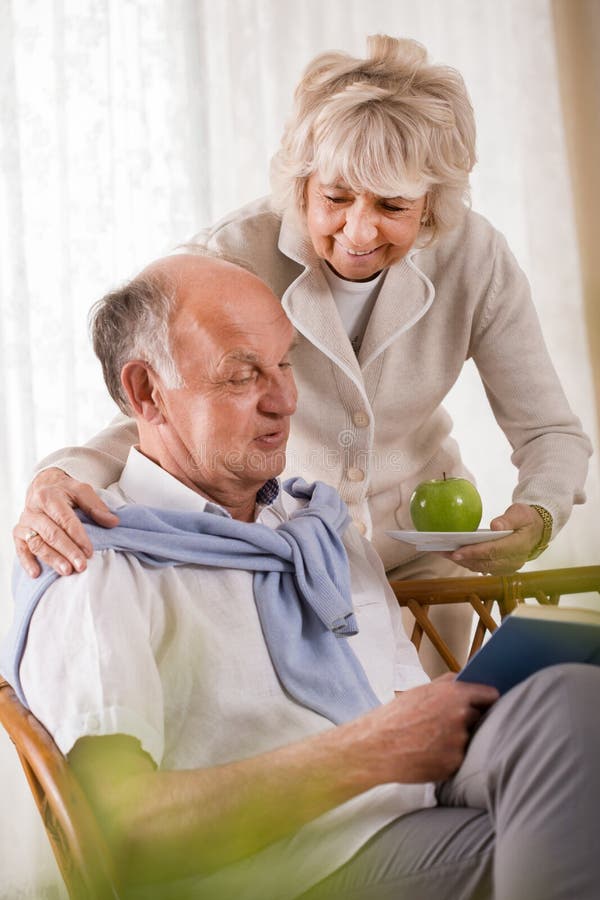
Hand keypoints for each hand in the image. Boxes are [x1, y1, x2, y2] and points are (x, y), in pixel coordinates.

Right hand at [13, 468, 118, 577]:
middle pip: (51, 534)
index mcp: (50, 497)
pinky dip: (27, 562)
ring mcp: (25, 522)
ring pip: (37, 543)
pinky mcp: (18, 532)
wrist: (43, 485)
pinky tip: (36, 574)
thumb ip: (96, 506)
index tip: (89, 552)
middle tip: (81, 566)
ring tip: (66, 571)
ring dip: (51, 559)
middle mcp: (34, 509)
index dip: (78, 537)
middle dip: (67, 551)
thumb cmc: (65, 491)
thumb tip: (113, 522)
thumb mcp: (82, 491)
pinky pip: (21, 548)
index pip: (65, 520)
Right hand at [350, 674, 498, 784]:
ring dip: (459, 741)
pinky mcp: (453, 764)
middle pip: (482, 719)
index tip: (490, 703)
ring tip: (435, 741)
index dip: (489, 700)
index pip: (490, 696)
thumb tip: (469, 681)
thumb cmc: (397, 716)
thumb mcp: (422, 690)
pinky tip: (431, 754)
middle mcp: (461, 717)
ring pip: (470, 740)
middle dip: (471, 721)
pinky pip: (459, 759)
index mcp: (454, 694)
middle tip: (450, 725)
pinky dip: (449, 758)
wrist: (377, 745)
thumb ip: (449, 684)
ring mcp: (459, 742)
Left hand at [442, 502, 543, 574]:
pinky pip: (483, 568)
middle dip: (462, 558)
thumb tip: (495, 526)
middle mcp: (513, 561)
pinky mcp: (503, 569)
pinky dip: (469, 563)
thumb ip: (508, 519)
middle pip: (484, 562)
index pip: (493, 551)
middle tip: (442, 551)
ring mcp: (508, 567)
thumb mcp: (521, 513)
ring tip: (443, 553)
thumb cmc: (527, 519)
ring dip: (462, 562)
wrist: (538, 530)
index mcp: (518, 546)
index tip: (456, 552)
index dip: (474, 553)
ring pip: (482, 568)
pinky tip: (456, 556)